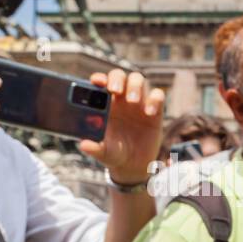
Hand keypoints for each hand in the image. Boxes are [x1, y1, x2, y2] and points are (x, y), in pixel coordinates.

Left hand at [78, 69, 164, 185]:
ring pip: (138, 80)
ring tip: (134, 101)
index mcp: (104, 104)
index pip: (100, 83)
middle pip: (119, 76)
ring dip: (135, 85)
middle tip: (116, 90)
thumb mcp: (103, 153)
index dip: (99, 78)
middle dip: (117, 78)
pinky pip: (158, 96)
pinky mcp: (155, 111)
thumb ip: (94, 148)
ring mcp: (139, 104)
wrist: (134, 165)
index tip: (98, 83)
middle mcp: (121, 100)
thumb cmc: (114, 155)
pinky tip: (150, 113)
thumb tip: (84, 145)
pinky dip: (155, 100)